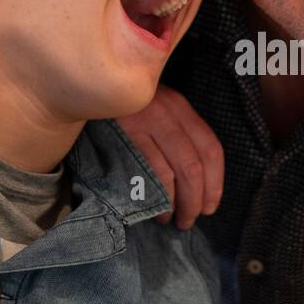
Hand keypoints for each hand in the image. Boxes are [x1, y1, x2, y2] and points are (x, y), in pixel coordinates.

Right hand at [116, 84, 222, 228]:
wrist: (88, 84)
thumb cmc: (127, 107)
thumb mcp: (158, 109)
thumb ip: (178, 134)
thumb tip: (196, 180)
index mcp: (181, 107)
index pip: (210, 148)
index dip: (215, 182)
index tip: (211, 204)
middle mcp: (168, 112)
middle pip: (194, 165)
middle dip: (197, 199)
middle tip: (190, 219)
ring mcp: (145, 122)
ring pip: (174, 171)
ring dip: (178, 203)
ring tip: (172, 219)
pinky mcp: (124, 133)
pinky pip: (149, 170)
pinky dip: (157, 195)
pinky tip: (155, 208)